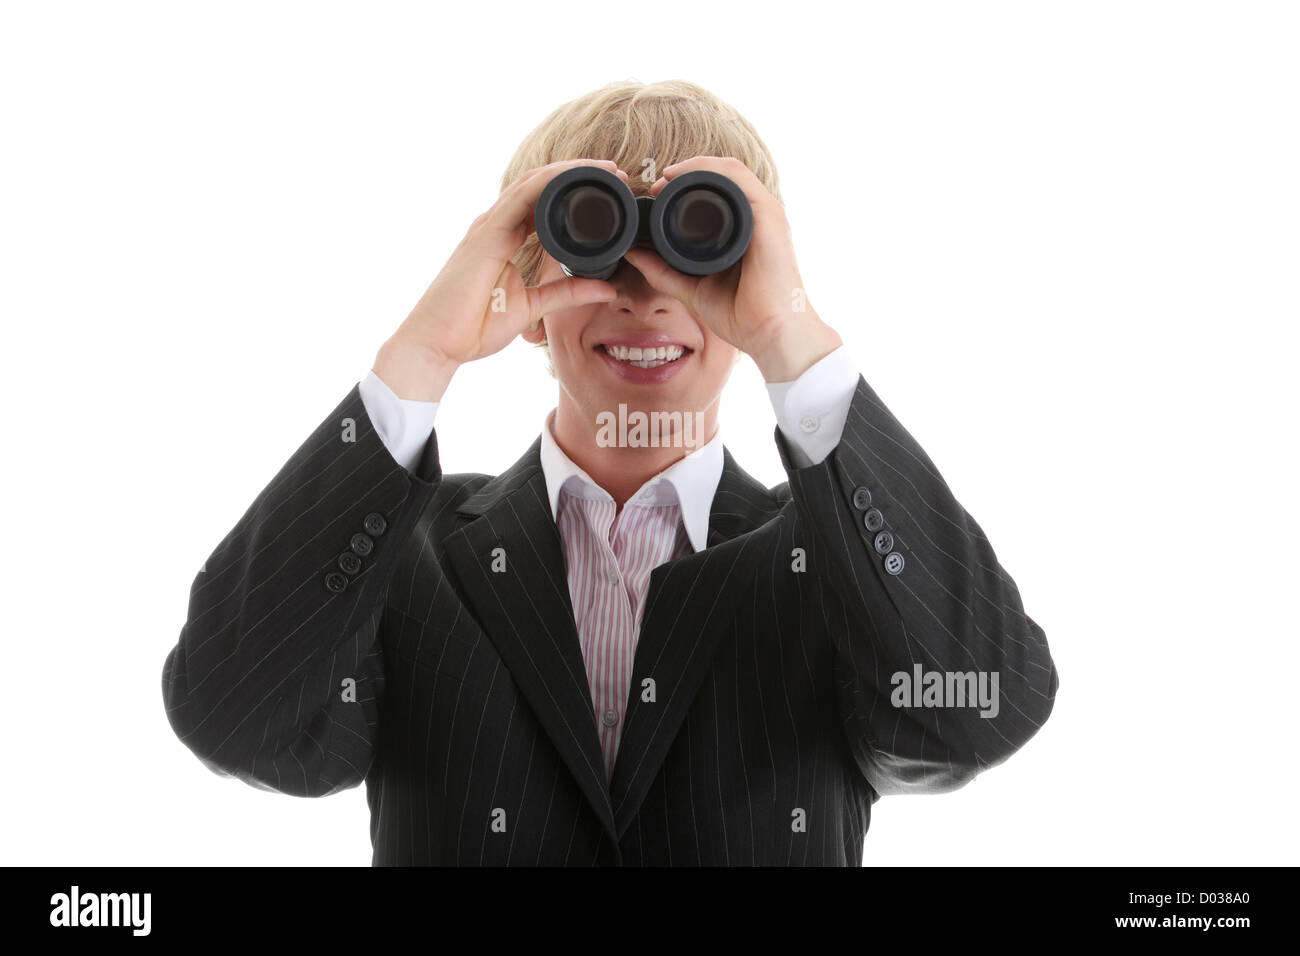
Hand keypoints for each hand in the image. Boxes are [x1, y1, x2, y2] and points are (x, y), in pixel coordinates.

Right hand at [373, 159, 629, 400]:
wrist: (437, 343)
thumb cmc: (473, 327)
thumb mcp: (533, 307)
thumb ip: (567, 293)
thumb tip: (607, 289)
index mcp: (505, 238)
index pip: (543, 203)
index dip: (575, 192)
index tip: (611, 191)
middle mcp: (496, 225)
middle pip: (540, 186)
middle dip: (578, 175)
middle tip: (617, 174)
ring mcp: (488, 226)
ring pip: (532, 183)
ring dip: (569, 172)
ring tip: (605, 170)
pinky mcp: (485, 235)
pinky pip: (519, 198)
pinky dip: (547, 183)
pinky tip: (571, 176)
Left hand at [620, 156, 840, 381]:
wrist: (771, 334)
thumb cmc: (743, 316)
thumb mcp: (692, 289)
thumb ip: (663, 271)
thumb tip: (632, 253)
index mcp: (744, 230)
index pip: (717, 191)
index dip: (685, 184)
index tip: (656, 193)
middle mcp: (757, 217)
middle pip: (722, 175)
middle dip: (687, 171)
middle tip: (657, 184)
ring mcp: (765, 214)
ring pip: (729, 170)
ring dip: (695, 167)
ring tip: (667, 177)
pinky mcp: (769, 216)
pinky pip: (739, 179)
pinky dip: (711, 170)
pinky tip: (687, 176)